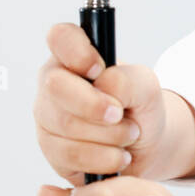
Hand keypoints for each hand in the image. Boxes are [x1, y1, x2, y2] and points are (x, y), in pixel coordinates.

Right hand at [33, 23, 168, 183]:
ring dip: (107, 135)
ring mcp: (48, 117)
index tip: (98, 69)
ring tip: (129, 135)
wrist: (145, 146)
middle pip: (56, 86)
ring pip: (65, 125)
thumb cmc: (139, 107)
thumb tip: (101, 85)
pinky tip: (119, 156)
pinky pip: (69, 155)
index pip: (60, 37)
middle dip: (94, 105)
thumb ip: (127, 79)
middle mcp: (54, 83)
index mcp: (74, 56)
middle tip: (120, 114)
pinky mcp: (51, 150)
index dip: (76, 52)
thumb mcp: (146, 87)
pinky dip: (102, 158)